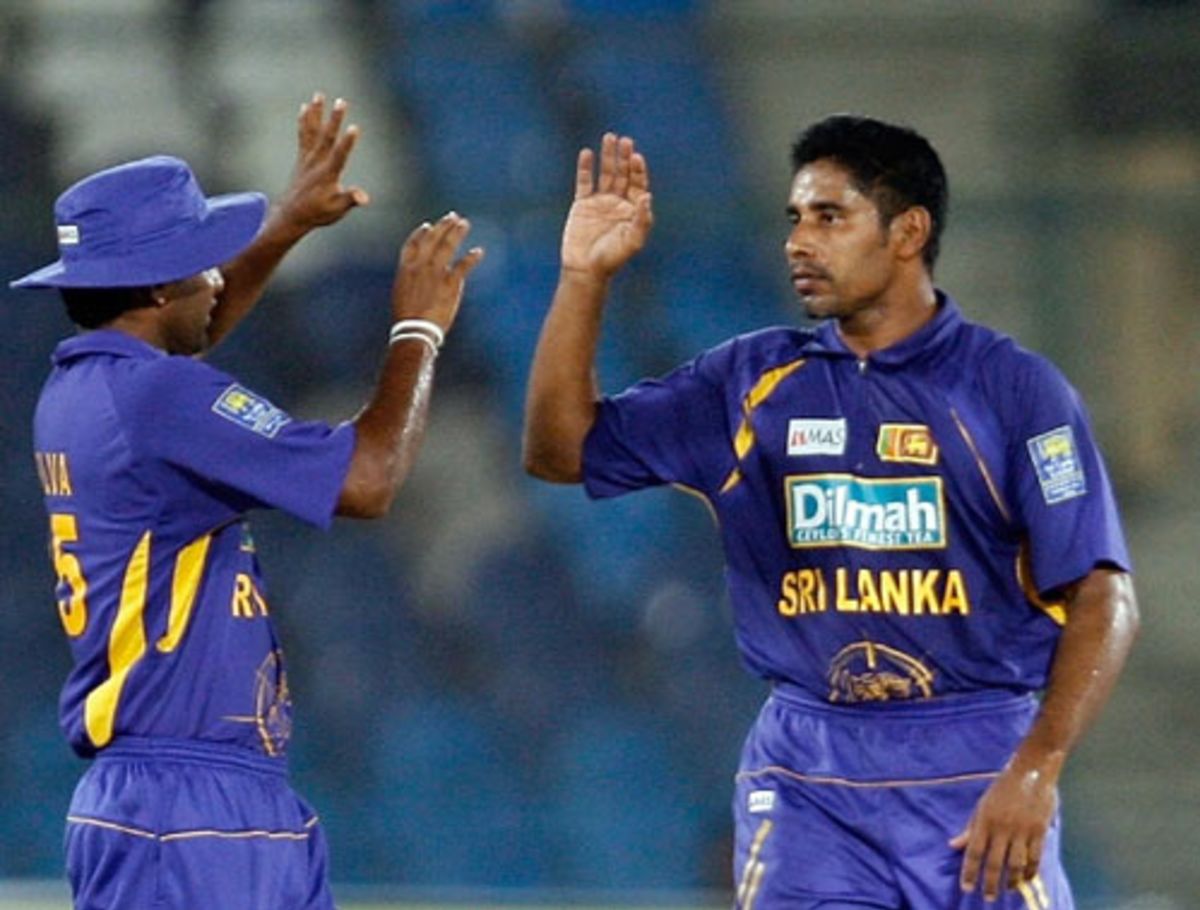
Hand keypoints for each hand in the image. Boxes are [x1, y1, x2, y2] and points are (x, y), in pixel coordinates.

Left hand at [276, 93, 369, 230]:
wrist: (292, 214)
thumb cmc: (318, 213)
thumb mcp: (337, 210)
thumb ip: (350, 200)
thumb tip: (363, 197)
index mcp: (328, 175)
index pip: (340, 155)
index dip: (348, 142)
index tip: (355, 127)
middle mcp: (317, 163)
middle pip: (327, 137)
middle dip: (335, 119)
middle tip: (342, 102)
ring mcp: (308, 158)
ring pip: (313, 131)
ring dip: (316, 113)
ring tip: (319, 95)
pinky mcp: (302, 157)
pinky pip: (303, 134)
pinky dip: (304, 120)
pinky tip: (306, 107)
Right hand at [391, 212, 483, 332]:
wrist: (415, 330)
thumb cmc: (407, 318)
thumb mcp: (402, 294)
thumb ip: (411, 280)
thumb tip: (418, 276)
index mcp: (406, 268)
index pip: (413, 244)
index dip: (421, 233)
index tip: (428, 225)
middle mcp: (420, 266)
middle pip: (432, 239)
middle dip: (443, 226)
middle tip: (452, 216)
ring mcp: (436, 273)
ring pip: (447, 246)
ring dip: (457, 233)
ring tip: (464, 224)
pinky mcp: (450, 283)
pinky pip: (463, 265)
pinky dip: (471, 257)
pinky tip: (478, 251)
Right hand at [561, 132, 652, 281]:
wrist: (586, 270)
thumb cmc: (612, 259)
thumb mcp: (632, 241)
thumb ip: (642, 219)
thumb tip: (648, 196)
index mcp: (633, 210)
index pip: (638, 184)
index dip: (638, 170)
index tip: (636, 158)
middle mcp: (618, 203)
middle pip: (623, 174)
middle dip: (624, 157)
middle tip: (625, 140)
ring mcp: (600, 202)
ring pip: (605, 173)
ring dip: (608, 156)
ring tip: (609, 137)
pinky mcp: (582, 204)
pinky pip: (584, 182)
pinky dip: (585, 168)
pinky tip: (586, 153)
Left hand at [950, 758, 1059, 900]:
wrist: (1031, 771)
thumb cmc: (1003, 787)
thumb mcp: (982, 804)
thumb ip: (970, 827)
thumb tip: (953, 845)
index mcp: (984, 820)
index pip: (974, 851)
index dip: (970, 871)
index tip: (966, 887)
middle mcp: (1002, 828)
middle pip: (994, 862)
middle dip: (989, 882)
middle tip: (987, 897)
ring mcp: (1022, 830)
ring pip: (1015, 864)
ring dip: (1011, 881)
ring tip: (1007, 890)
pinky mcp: (1039, 831)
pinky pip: (1035, 857)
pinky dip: (1030, 871)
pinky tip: (1026, 879)